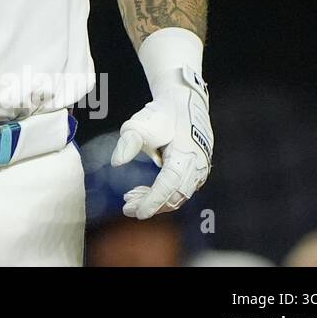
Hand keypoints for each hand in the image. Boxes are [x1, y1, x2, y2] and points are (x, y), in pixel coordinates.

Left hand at [110, 65, 212, 219]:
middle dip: (150, 205)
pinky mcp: (197, 172)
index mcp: (186, 154)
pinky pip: (181, 190)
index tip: (137, 213)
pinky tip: (143, 193)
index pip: (169, 184)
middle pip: (174, 195)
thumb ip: (128, 142)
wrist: (183, 104)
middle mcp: (198, 165)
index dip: (153, 200)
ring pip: (178, 196)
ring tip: (130, 198)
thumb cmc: (160, 115)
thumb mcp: (140, 123)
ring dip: (155, 201)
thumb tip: (116, 163)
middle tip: (126, 208)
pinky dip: (163, 195)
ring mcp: (200, 170)